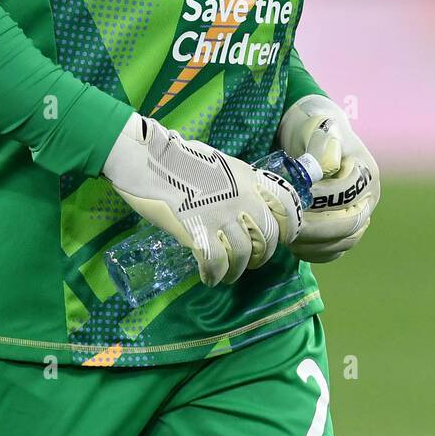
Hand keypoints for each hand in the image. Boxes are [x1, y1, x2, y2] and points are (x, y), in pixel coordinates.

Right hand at [102, 113, 301, 286]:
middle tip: (249, 262)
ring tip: (227, 276)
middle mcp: (243, 198)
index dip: (288, 226)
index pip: (286, 204)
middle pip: (268, 237)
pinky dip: (214, 275)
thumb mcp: (219, 163)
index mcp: (248, 178)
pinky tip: (209, 278)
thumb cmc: (175, 157)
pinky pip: (216, 264)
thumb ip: (235, 183)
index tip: (282, 239)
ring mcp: (222, 216)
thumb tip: (239, 203)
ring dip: (237, 271)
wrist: (146, 159)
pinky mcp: (199, 232)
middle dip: (261, 255)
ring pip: (244, 255)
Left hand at [277, 95, 379, 261]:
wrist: (313, 137)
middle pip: (349, 224)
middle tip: (285, 227)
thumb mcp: (316, 129)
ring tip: (287, 236)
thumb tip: (327, 164)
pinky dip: (317, 253)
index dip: (317, 199)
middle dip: (315, 228)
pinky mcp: (347, 230)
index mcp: (366, 172)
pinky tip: (295, 246)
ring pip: (344, 241)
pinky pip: (337, 250)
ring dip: (314, 244)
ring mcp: (360, 215)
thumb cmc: (313, 130)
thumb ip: (322, 144)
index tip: (290, 199)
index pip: (344, 194)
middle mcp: (369, 197)